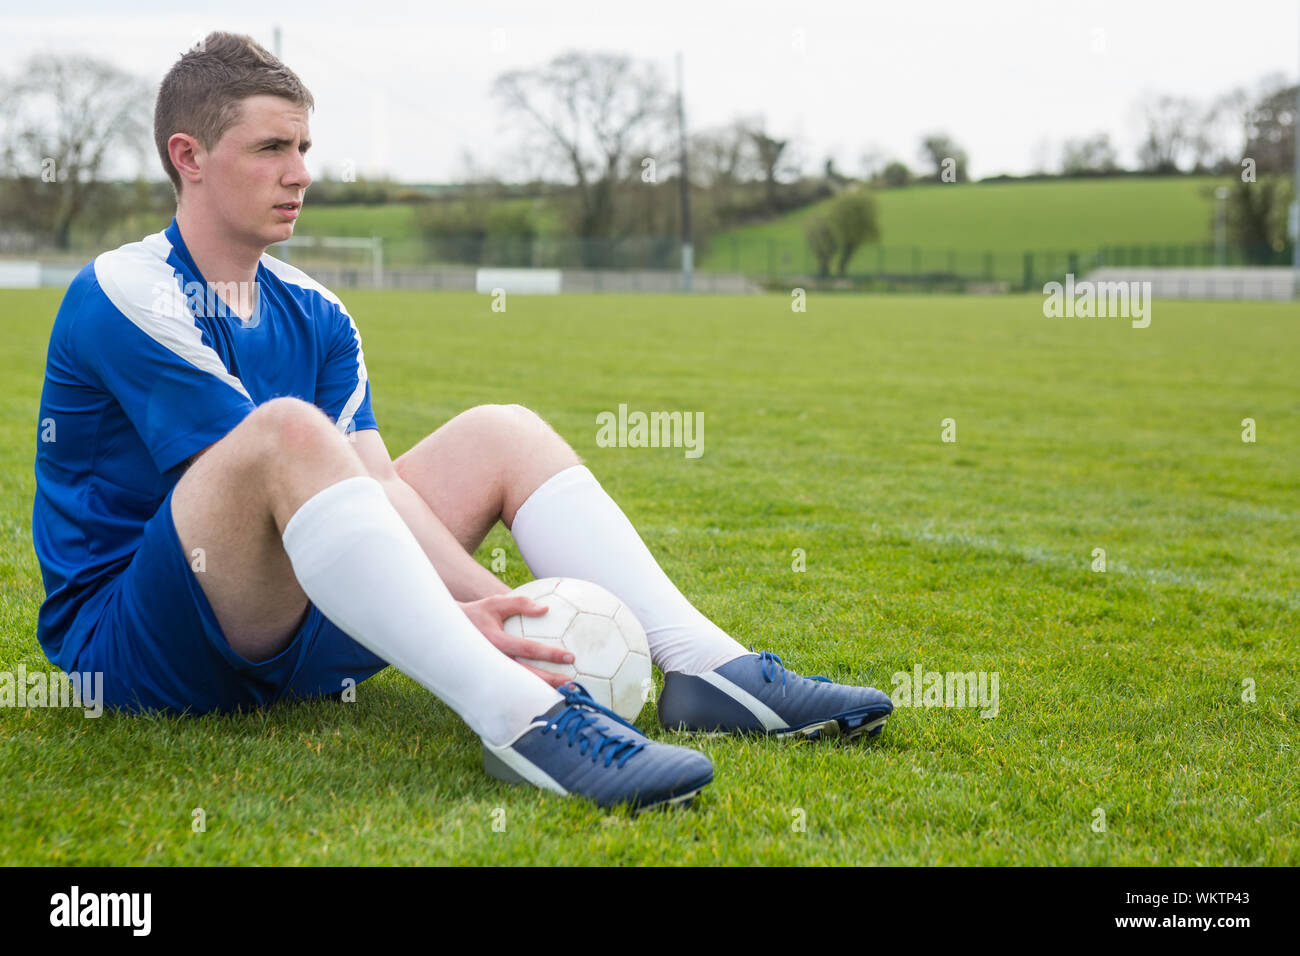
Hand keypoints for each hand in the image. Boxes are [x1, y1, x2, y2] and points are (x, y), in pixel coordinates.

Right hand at [458, 594, 574, 688]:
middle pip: (526, 675)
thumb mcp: (495, 603)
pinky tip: (544, 695)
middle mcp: (494, 660)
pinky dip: (527, 693)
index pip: (528, 649)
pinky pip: (511, 688)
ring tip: (562, 693)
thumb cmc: (477, 614)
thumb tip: (545, 609)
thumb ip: (520, 603)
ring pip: (519, 686)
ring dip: (540, 691)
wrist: (448, 633)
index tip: (570, 657)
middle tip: (571, 683)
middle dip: (550, 681)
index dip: (550, 654)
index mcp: (496, 642)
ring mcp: (491, 672)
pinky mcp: (489, 679)